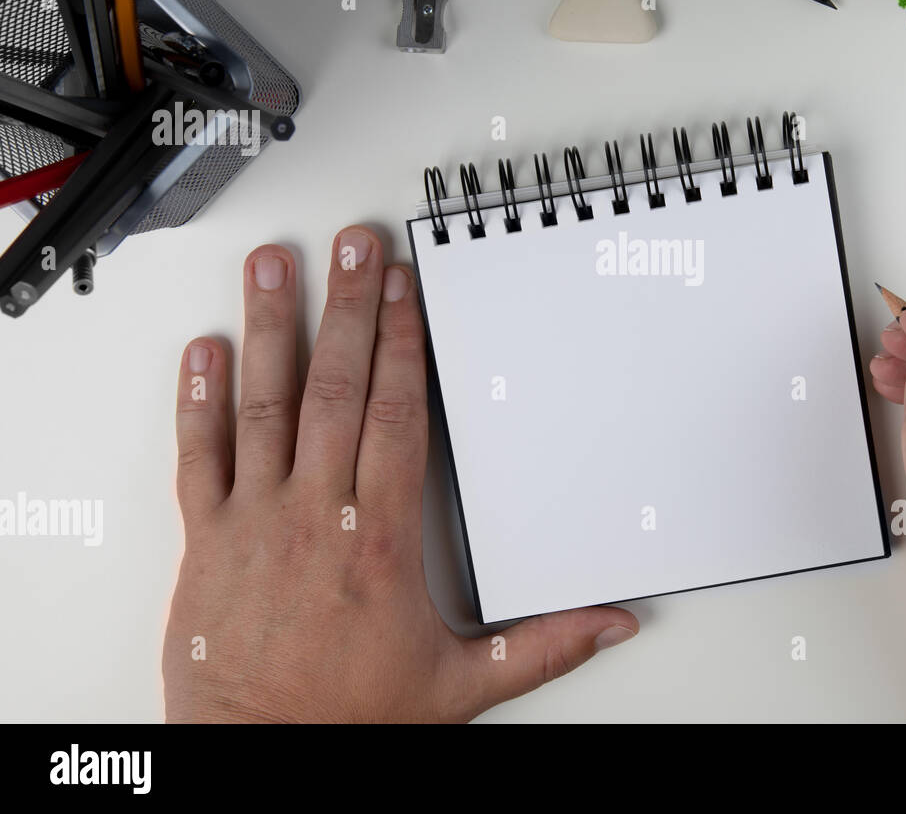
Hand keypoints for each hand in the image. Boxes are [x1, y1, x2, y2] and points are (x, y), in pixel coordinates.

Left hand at [163, 227, 636, 722]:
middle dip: (348, 308)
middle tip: (353, 247)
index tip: (404, 290)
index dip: (401, 344)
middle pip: (335, 388)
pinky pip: (201, 455)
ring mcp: (254, 519)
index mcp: (380, 538)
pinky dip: (198, 399)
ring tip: (275, 267)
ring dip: (272, 329)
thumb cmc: (349, 716)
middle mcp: (316, 514)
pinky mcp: (207, 537)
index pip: (395, 415)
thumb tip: (612, 625)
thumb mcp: (461, 685)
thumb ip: (544, 647)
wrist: (257, 753)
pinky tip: (205, 349)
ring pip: (266, 405)